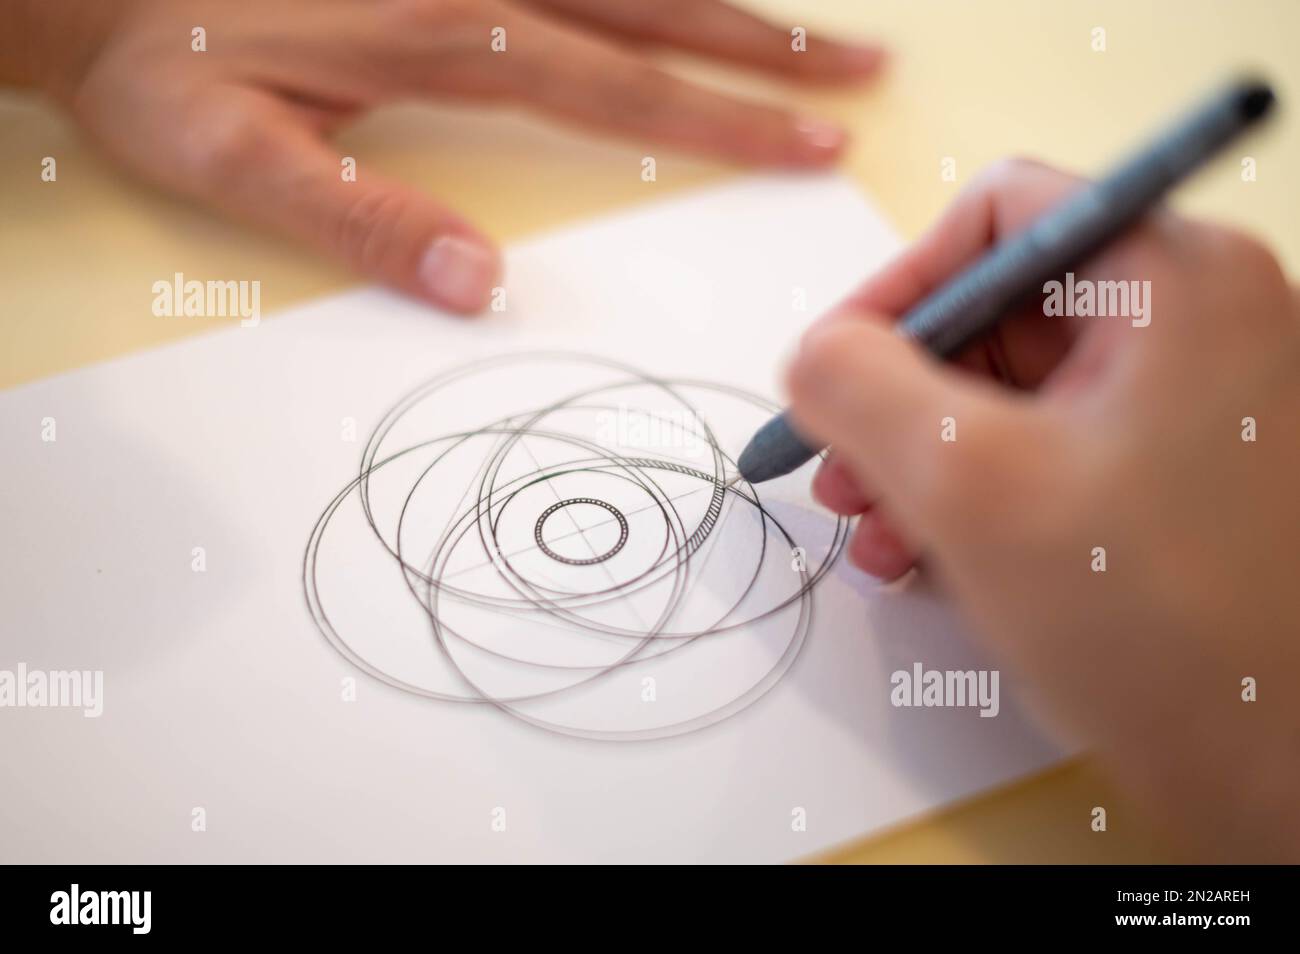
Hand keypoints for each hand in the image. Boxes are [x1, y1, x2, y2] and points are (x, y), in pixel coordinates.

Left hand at [7, 0, 880, 312]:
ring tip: (818, 23)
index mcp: (442, 35)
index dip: (725, 119)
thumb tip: (483, 287)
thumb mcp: (235, 159)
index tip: (810, 143)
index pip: (619, 90)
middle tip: (862, 70)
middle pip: (656, 8)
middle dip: (769, 45)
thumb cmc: (154, 60)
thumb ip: (361, 222)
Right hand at [787, 159, 1299, 859]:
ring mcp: (1192, 401)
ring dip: (918, 457)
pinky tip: (918, 557)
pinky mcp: (1175, 474)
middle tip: (839, 476)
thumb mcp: (970, 484)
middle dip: (897, 398)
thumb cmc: (1153, 617)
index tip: (834, 373)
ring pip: (1009, 393)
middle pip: (997, 315)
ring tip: (869, 533)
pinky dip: (971, 493)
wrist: (1284, 771)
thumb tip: (814, 355)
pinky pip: (1045, 451)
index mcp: (1174, 277)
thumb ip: (862, 388)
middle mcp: (1194, 320)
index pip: (1000, 217)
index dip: (897, 287)